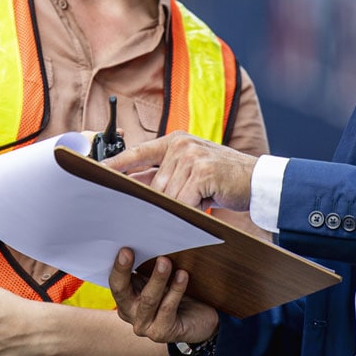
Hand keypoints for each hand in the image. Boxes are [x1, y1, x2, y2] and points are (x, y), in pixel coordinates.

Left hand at [104, 132, 256, 211]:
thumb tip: (136, 190)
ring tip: (197, 207)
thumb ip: (167, 175)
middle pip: (154, 184)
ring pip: (168, 195)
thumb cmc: (224, 178)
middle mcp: (180, 145)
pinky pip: (183, 201)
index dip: (116, 163)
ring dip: (179, 208)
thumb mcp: (192, 171)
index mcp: (175, 141)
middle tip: (166, 214)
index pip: (137, 152)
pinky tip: (204, 207)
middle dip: (158, 203)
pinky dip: (191, 210)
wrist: (259, 180)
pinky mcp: (202, 172)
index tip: (96, 171)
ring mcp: (191, 157)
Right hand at [107, 248, 218, 345]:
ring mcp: (144, 326)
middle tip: (131, 251)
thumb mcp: (159, 278)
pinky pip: (167, 309)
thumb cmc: (176, 293)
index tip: (124, 249)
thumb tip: (147, 242)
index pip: (115, 282)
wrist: (200, 319)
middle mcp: (129, 313)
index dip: (118, 267)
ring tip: (165, 261)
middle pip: (122, 292)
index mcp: (124, 297)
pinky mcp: (161, 333)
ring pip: (147, 299)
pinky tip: (183, 275)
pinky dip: (176, 290)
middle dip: (125, 270)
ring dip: (157, 278)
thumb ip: (148, 267)